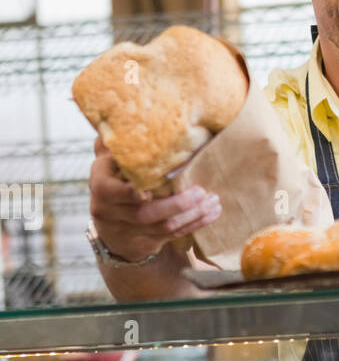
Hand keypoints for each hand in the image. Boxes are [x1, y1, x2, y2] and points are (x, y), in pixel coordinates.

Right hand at [89, 135, 221, 262]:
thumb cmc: (115, 177)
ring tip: (214, 202)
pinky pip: (173, 235)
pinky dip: (195, 225)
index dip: (132, 193)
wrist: (110, 221)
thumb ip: (120, 144)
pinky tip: (211, 213)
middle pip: (145, 214)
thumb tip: (134, 118)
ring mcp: (129, 231)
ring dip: (192, 215)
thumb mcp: (111, 160)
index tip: (152, 188)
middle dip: (176, 205)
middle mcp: (111, 212)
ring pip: (163, 227)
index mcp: (101, 187)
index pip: (114, 192)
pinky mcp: (146, 242)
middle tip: (200, 192)